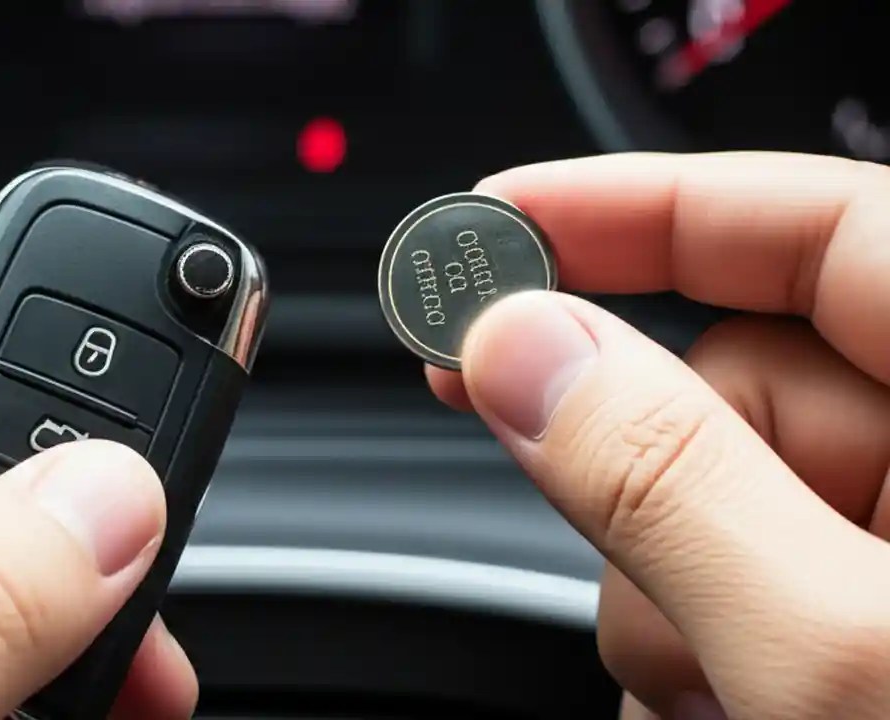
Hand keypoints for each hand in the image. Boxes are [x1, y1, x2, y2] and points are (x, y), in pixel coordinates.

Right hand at [427, 152, 889, 719]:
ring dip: (668, 605)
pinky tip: (720, 709)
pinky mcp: (872, 622)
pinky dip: (697, 646)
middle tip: (631, 583)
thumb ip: (674, 489)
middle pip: (737, 393)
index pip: (816, 226)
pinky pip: (741, 583)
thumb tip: (523, 351)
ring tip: (711, 704)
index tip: (491, 227)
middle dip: (649, 491)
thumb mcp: (840, 655)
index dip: (643, 205)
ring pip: (716, 503)